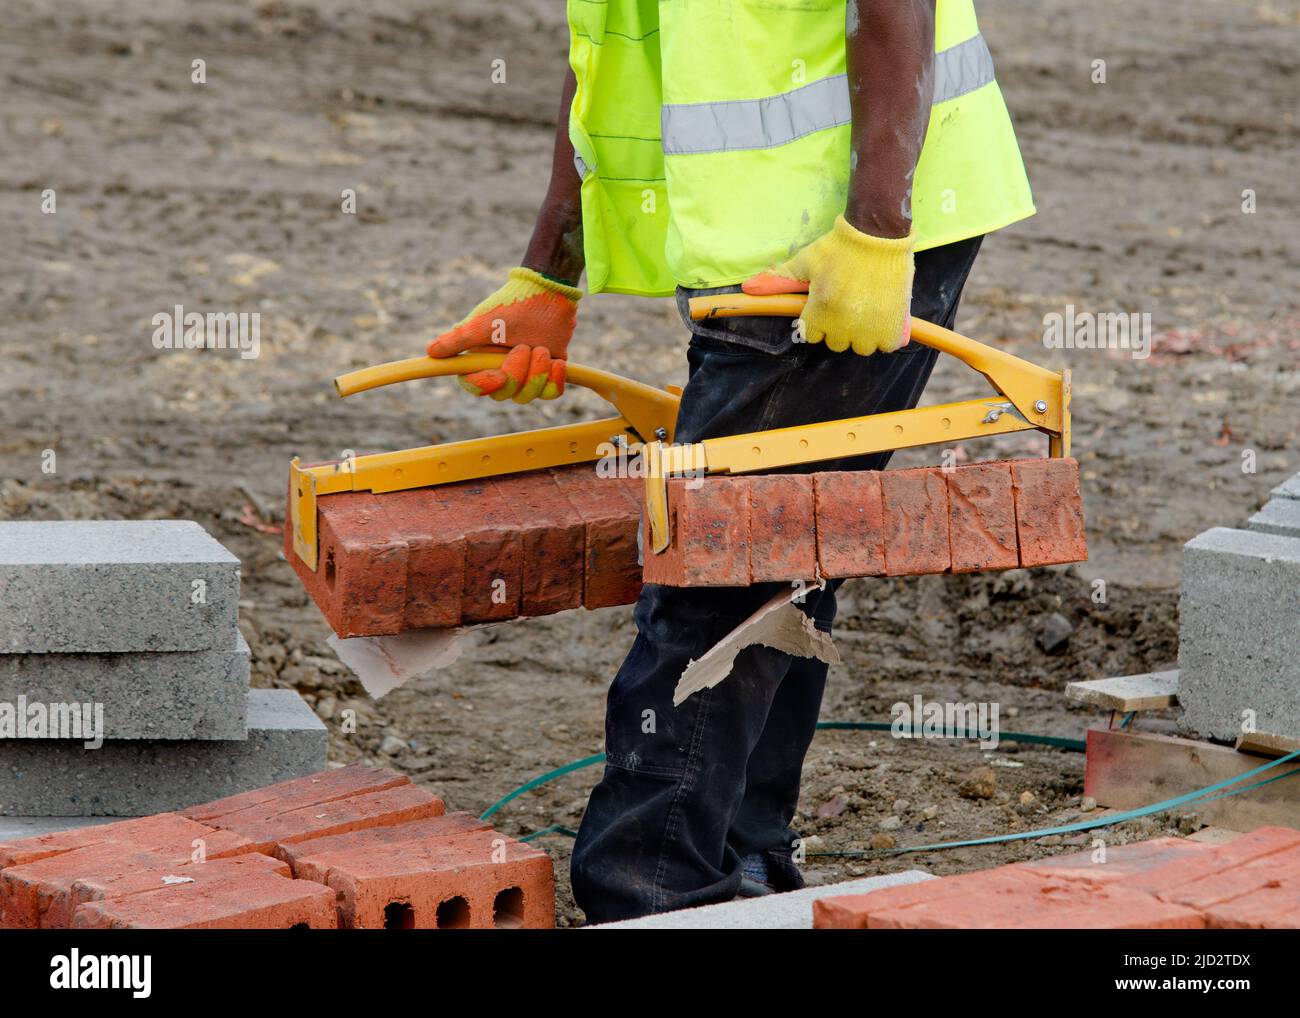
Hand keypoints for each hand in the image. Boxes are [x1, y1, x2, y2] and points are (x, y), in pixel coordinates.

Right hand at [426, 267, 581, 402]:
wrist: (549, 294)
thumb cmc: (512, 305)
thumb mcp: (481, 324)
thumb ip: (457, 340)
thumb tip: (430, 351)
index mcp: (481, 360)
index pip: (475, 386)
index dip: (486, 386)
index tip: (499, 376)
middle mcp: (501, 370)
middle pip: (505, 394)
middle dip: (517, 373)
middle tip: (525, 347)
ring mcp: (525, 373)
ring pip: (527, 396)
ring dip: (537, 373)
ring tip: (542, 350)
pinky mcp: (547, 373)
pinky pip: (551, 393)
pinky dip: (554, 381)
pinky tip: (556, 362)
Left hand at [742, 216, 914, 355]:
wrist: (878, 233)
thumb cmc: (839, 246)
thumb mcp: (806, 261)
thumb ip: (781, 279)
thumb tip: (749, 287)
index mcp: (821, 310)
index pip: (812, 335)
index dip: (817, 322)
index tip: (825, 308)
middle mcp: (844, 323)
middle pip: (837, 343)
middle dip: (838, 328)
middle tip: (846, 307)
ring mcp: (870, 326)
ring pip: (861, 347)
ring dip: (862, 335)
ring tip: (866, 314)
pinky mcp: (894, 323)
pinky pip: (886, 344)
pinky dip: (885, 336)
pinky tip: (883, 320)